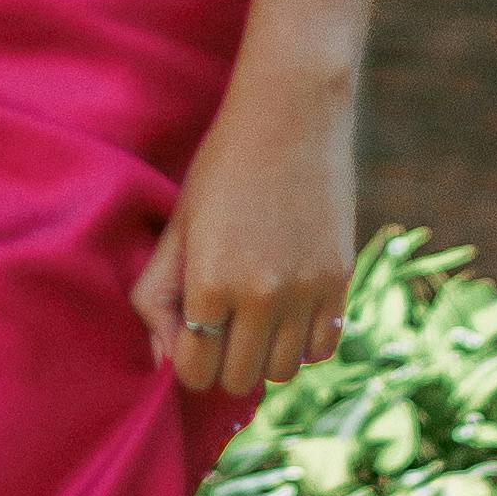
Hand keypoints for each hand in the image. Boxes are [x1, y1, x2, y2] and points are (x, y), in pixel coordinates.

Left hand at [133, 65, 356, 400]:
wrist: (292, 116)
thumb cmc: (222, 168)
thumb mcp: (178, 227)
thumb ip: (156, 295)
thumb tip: (160, 357)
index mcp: (209, 282)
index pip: (194, 371)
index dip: (187, 359)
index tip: (192, 335)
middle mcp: (260, 296)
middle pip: (237, 378)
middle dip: (223, 361)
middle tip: (222, 325)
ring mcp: (306, 291)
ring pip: (281, 372)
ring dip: (264, 355)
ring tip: (256, 317)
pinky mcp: (340, 281)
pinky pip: (322, 350)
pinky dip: (303, 343)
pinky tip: (289, 312)